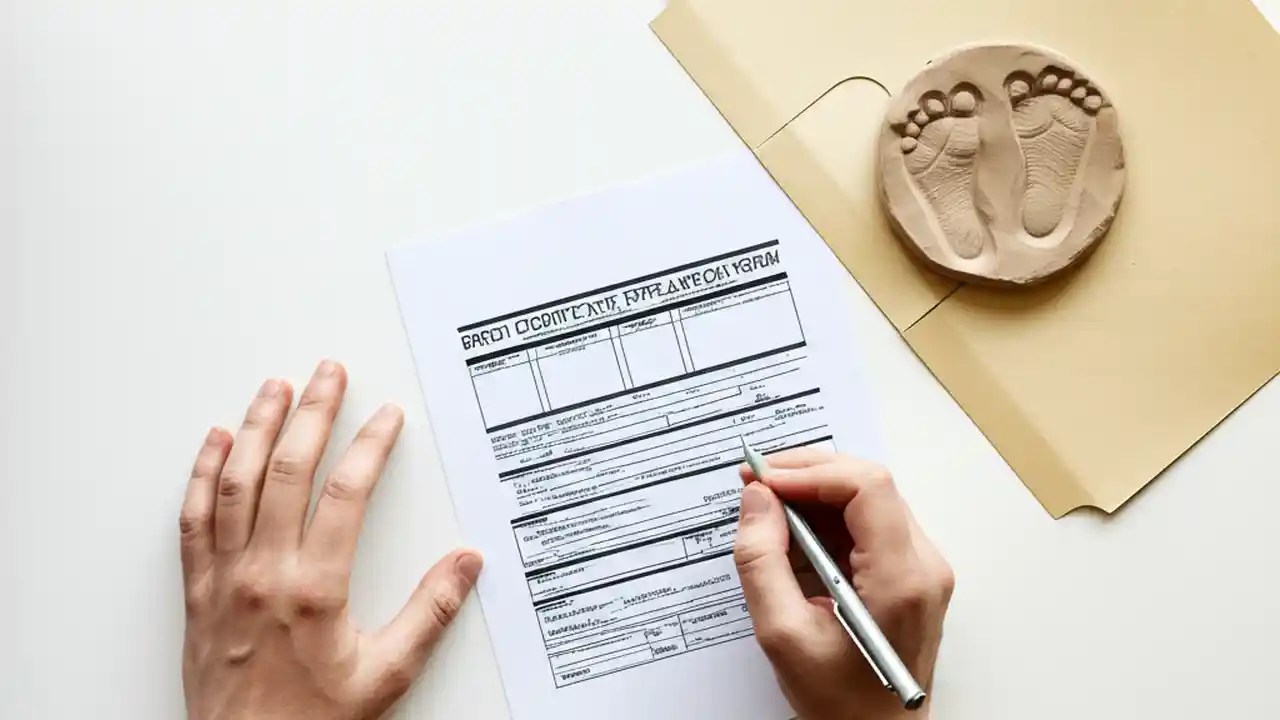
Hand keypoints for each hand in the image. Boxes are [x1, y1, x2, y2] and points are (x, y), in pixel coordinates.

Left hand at [179, 360, 482, 719]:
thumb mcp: (386, 675)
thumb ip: (430, 614)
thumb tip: (466, 566)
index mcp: (313, 589)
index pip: (346, 494)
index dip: (370, 446)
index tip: (386, 418)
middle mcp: (262, 573)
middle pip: (285, 471)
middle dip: (312, 414)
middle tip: (329, 375)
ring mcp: (223, 578)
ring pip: (233, 483)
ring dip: (254, 428)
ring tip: (274, 390)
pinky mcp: (197, 592)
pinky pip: (192, 519)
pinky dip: (200, 474)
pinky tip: (213, 445)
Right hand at [733, 449, 953, 719]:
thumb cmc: (839, 702)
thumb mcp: (782, 634)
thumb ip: (762, 560)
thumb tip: (757, 499)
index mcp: (901, 581)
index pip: (867, 488)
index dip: (811, 472)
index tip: (765, 479)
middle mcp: (923, 566)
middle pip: (869, 484)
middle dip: (807, 473)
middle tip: (757, 480)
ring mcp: (921, 568)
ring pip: (868, 497)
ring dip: (815, 491)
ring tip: (768, 504)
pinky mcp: (909, 572)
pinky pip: (868, 522)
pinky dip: (827, 514)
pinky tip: (792, 528)